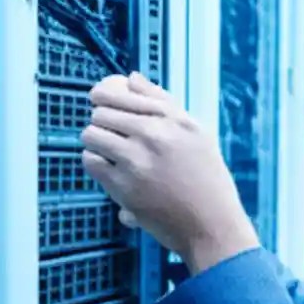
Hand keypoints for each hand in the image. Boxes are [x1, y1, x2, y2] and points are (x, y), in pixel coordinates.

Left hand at [80, 72, 259, 273]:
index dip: (106, 92)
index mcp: (174, 118)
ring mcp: (137, 159)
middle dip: (102, 119)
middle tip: (112, 134)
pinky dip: (96, 163)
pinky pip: (90, 161)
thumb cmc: (207, 180)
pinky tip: (111, 170)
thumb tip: (131, 77)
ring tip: (110, 153)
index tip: (103, 101)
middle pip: (102, 109)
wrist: (212, 225)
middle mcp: (155, 133)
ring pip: (91, 133)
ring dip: (96, 141)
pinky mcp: (124, 186)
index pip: (125, 90)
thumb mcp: (197, 133)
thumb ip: (164, 103)